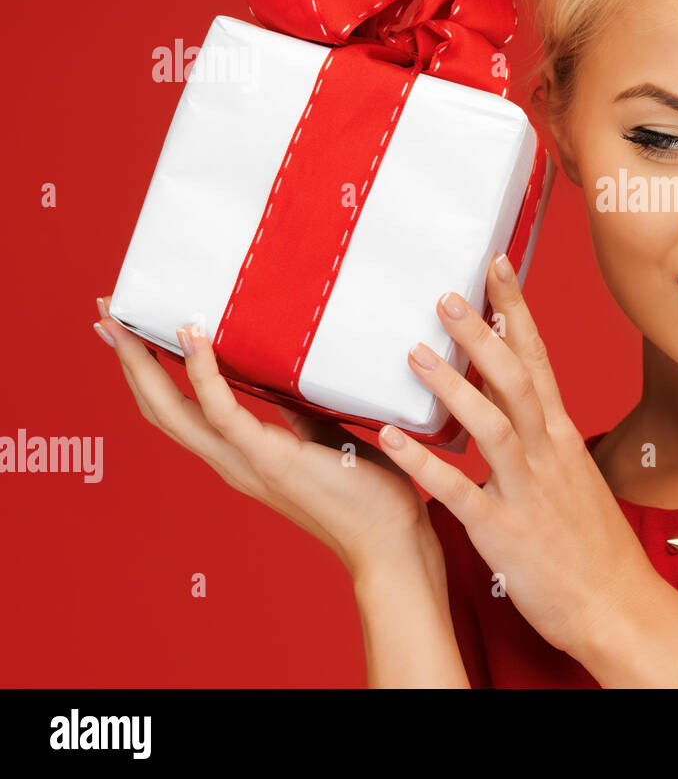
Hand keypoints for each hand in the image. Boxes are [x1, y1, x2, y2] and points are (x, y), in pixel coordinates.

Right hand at [94, 296, 443, 581]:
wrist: (392, 540)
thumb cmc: (368, 492)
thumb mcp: (325, 438)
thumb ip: (299, 414)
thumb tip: (287, 381)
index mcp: (243, 456)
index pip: (180, 413)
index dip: (150, 375)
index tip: (129, 333)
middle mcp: (233, 462)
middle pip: (160, 410)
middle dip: (129, 363)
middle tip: (106, 315)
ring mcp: (247, 463)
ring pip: (175, 412)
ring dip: (145, 364)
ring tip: (124, 322)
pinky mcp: (271, 459)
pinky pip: (223, 412)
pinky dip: (203, 372)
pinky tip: (191, 337)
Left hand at [374, 253, 657, 658]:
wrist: (619, 607)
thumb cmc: (593, 546)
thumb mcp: (574, 478)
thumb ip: (542, 440)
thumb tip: (515, 407)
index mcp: (562, 438)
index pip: (539, 359)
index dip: (517, 310)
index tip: (496, 267)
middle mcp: (548, 455)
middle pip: (517, 380)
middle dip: (483, 334)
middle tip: (446, 295)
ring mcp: (527, 492)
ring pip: (492, 427)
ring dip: (454, 388)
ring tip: (415, 353)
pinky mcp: (505, 533)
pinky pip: (461, 492)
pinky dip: (426, 464)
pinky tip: (392, 440)